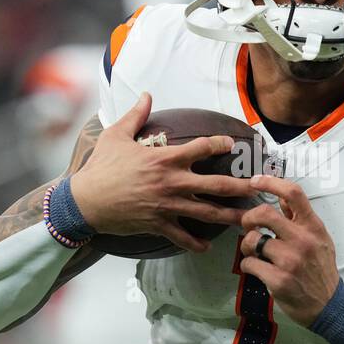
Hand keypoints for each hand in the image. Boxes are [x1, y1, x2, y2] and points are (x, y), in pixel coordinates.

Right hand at [71, 93, 255, 252]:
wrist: (84, 201)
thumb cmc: (100, 167)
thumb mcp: (116, 136)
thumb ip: (136, 115)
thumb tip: (147, 95)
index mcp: (164, 158)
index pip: (202, 147)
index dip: (220, 144)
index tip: (232, 144)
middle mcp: (172, 182)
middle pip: (216, 185)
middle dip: (241, 187)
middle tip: (259, 188)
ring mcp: (167, 205)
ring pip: (207, 213)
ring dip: (229, 218)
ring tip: (247, 221)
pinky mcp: (158, 224)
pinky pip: (182, 236)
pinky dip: (196, 244)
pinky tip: (207, 247)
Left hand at [238, 175, 338, 324]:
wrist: (328, 304)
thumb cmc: (320, 268)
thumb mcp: (318, 238)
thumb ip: (299, 218)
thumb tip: (282, 197)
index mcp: (313, 227)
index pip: (293, 193)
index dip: (270, 182)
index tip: (254, 181)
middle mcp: (302, 240)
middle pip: (264, 213)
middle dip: (248, 218)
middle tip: (248, 226)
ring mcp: (289, 261)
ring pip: (251, 240)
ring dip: (247, 245)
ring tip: (253, 252)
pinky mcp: (278, 280)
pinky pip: (249, 263)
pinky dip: (248, 265)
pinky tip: (256, 269)